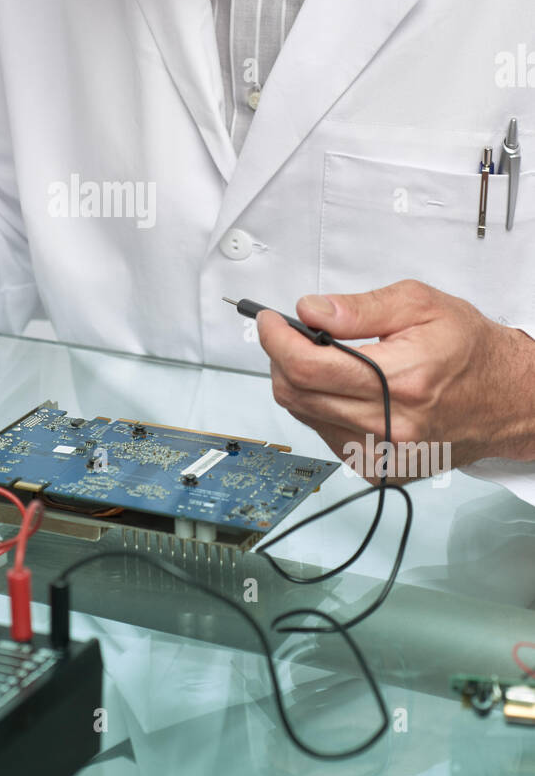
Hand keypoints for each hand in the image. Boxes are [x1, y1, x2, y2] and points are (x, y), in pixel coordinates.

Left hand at [256, 279, 534, 480]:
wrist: (506, 398)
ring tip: (324, 358)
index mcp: (402, 380)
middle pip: (297, 394)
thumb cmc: (468, 349)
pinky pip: (324, 434)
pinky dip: (320, 406)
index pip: (309, 366)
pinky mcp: (379, 470)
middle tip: (288, 333)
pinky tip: (345, 388)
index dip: (276, 339)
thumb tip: (311, 310)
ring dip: (299, 382)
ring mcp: (383, 454)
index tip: (270, 320)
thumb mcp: (421, 305)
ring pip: (305, 415)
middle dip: (280, 357)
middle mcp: (390, 425)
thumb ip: (361, 308)